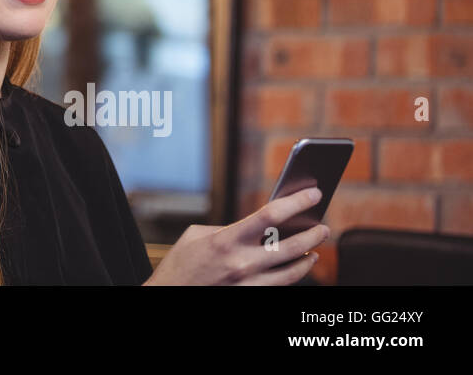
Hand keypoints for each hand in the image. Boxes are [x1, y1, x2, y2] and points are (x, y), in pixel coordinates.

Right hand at [144, 187, 331, 284]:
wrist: (169, 295)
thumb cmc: (180, 263)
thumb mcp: (198, 236)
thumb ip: (228, 229)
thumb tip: (256, 227)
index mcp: (226, 240)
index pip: (270, 216)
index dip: (295, 202)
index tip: (313, 194)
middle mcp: (241, 264)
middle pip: (291, 246)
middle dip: (313, 234)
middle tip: (323, 226)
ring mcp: (247, 285)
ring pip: (292, 272)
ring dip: (308, 258)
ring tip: (316, 248)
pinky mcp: (249, 296)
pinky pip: (280, 286)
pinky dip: (294, 274)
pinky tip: (299, 265)